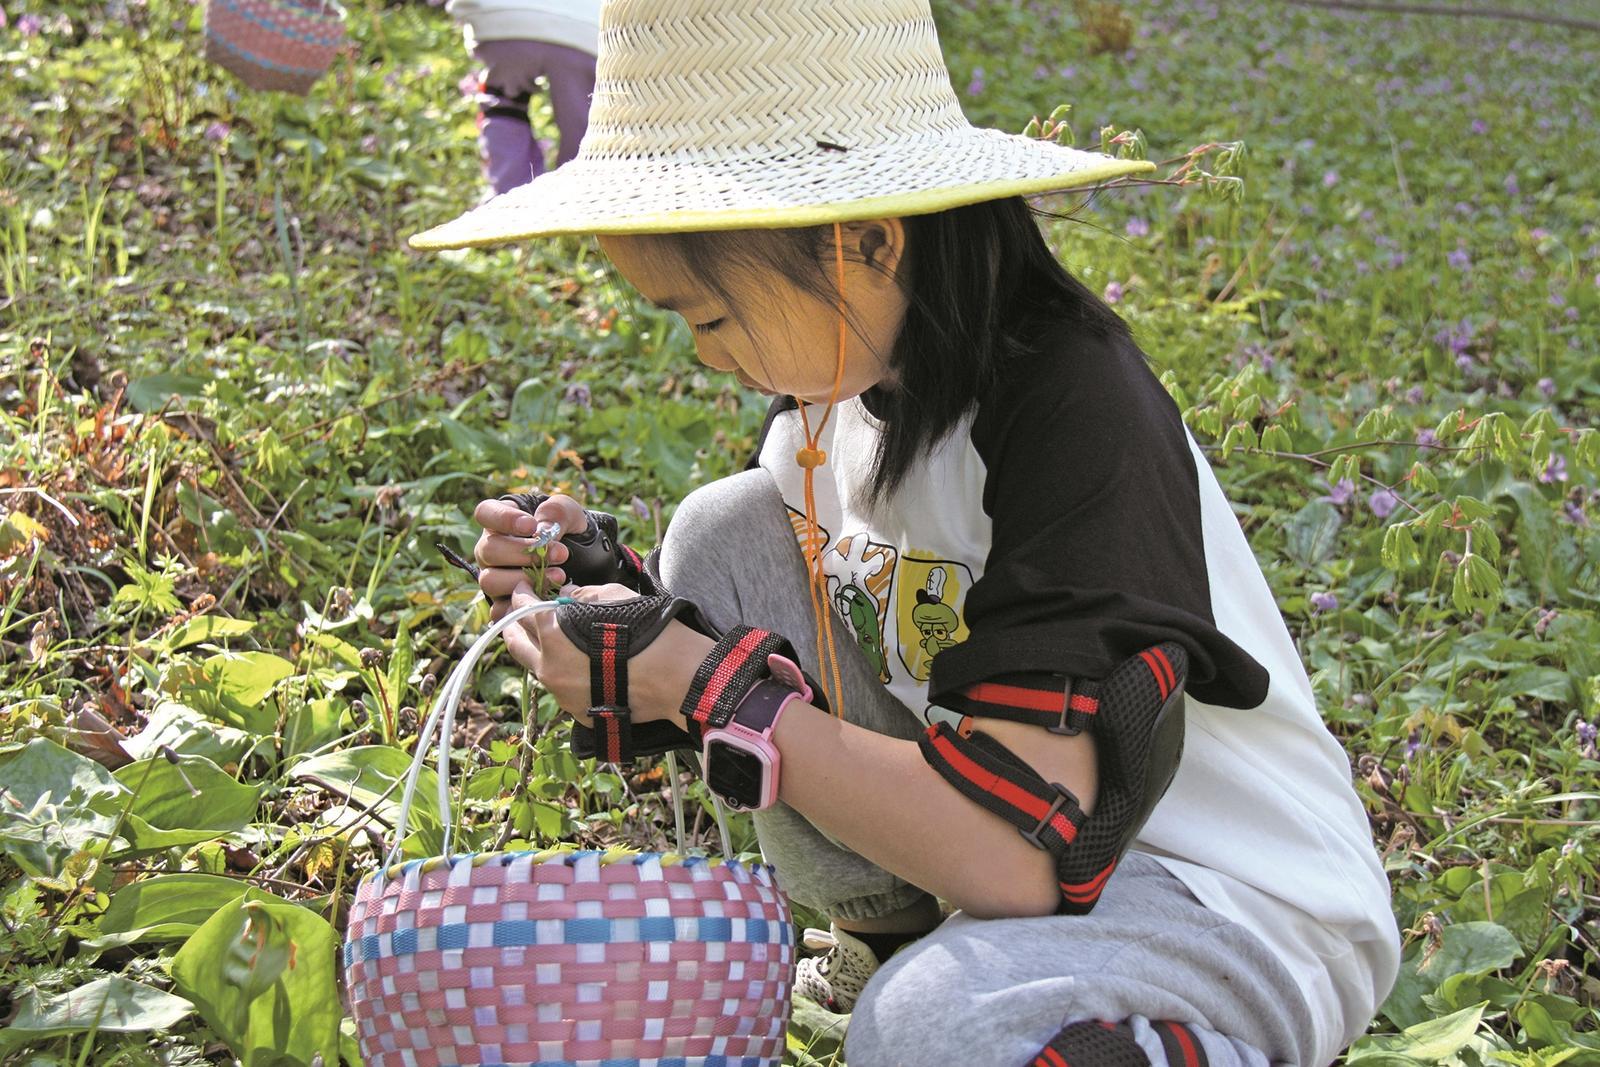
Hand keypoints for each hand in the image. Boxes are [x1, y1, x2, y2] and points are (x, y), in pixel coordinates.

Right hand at [473, 493, 586, 609]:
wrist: (582, 560)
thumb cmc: (566, 530)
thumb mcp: (568, 514)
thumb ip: (557, 512)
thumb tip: (542, 529)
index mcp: (499, 522)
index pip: (485, 513)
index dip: (503, 519)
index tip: (531, 525)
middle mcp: (490, 550)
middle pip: (488, 551)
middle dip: (523, 553)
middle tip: (558, 554)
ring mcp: (494, 577)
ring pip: (489, 581)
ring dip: (523, 580)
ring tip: (558, 576)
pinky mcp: (502, 602)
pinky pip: (499, 610)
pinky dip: (521, 605)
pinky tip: (546, 599)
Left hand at [499, 581, 714, 729]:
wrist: (675, 677)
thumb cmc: (647, 631)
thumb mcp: (613, 597)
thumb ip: (581, 595)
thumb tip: (564, 595)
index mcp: (553, 634)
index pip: (523, 608)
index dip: (522, 592)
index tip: (524, 585)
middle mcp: (549, 666)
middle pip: (516, 642)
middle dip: (514, 623)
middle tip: (519, 611)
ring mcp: (562, 693)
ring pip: (536, 667)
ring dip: (536, 649)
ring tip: (545, 636)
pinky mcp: (577, 711)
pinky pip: (559, 688)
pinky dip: (560, 672)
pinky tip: (573, 662)